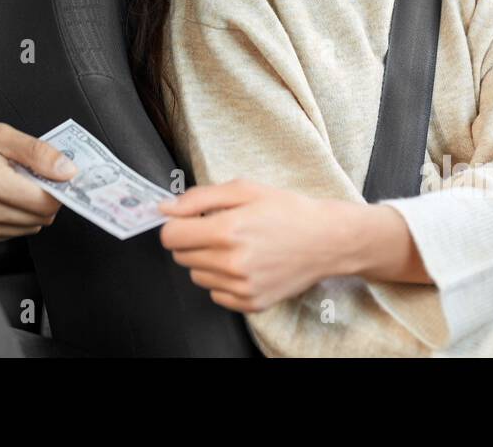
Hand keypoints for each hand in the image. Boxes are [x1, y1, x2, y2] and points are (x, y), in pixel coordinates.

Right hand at [0, 120, 76, 242]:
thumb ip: (37, 152)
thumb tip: (67, 170)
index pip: (47, 203)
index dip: (59, 188)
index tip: (58, 173)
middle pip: (41, 218)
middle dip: (46, 196)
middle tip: (34, 173)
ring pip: (28, 227)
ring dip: (30, 206)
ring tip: (13, 181)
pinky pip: (10, 231)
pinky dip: (15, 215)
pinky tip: (1, 194)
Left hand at [158, 179, 349, 312]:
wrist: (327, 240)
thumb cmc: (287, 210)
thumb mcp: (244, 189)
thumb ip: (199, 198)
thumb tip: (165, 208)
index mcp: (228, 230)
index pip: (170, 236)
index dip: (176, 224)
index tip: (190, 220)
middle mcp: (232, 263)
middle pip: (180, 256)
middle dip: (192, 240)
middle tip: (219, 229)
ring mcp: (242, 287)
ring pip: (196, 276)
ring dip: (206, 260)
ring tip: (235, 246)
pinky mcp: (251, 303)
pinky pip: (216, 295)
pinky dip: (223, 281)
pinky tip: (244, 264)